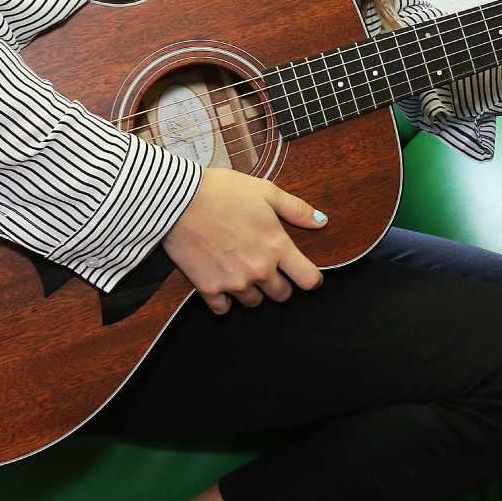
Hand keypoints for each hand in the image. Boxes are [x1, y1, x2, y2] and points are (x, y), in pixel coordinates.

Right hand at [163, 165, 326, 313]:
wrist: (179, 200)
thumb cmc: (223, 192)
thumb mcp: (267, 192)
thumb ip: (297, 209)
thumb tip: (322, 222)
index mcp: (277, 246)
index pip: (308, 279)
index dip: (311, 279)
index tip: (306, 274)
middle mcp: (259, 270)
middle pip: (282, 295)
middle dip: (280, 284)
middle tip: (269, 267)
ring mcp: (233, 282)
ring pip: (254, 302)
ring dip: (253, 291)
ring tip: (243, 269)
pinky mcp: (208, 288)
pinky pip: (223, 308)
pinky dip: (225, 300)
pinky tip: (222, 281)